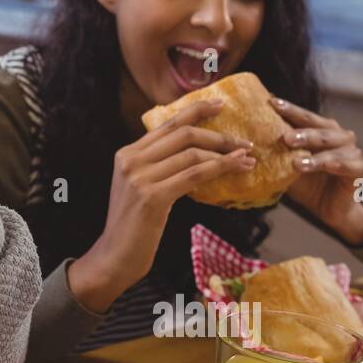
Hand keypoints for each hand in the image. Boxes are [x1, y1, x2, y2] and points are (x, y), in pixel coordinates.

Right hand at [67, 98, 255, 312]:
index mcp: (127, 154)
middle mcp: (131, 160)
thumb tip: (194, 157)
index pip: (167, 124)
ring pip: (192, 154)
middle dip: (218, 135)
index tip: (220, 105)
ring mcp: (140, 177)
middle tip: (244, 143)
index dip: (196, 111)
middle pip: (182, 134)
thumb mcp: (139, 189)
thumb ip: (157, 169)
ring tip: (247, 159)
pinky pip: (194, 175)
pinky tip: (237, 168)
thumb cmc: (133, 228)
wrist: (115, 257)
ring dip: (225, 154)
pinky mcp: (153, 196)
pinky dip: (220, 168)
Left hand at [271, 97, 362, 245]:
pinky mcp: (358, 169)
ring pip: (333, 147)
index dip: (289, 109)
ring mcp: (350, 151)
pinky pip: (349, 165)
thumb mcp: (286, 166)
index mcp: (320, 129)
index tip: (271, 103)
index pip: (303, 116)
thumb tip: (246, 138)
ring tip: (297, 162)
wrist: (328, 208)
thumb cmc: (306, 183)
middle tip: (285, 138)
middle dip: (302, 131)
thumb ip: (275, 151)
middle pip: (320, 128)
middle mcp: (338, 135)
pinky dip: (337, 164)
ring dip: (315, 154)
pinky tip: (325, 166)